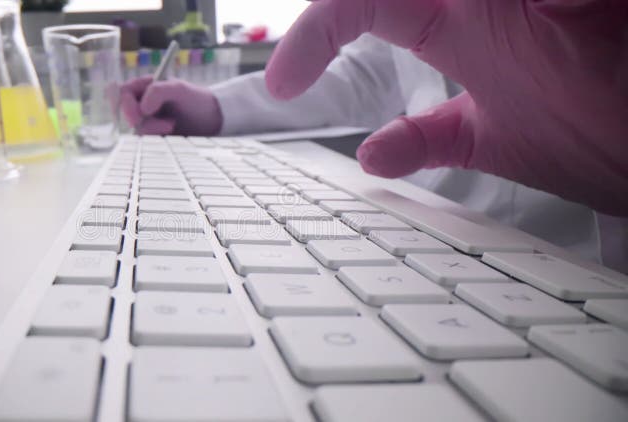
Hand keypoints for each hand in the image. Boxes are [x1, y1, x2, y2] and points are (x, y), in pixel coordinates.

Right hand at [117, 76, 222, 135]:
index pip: (121, 93)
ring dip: (151, 130)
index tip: (138, 115)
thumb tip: (142, 108)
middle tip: (164, 123)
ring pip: (133, 129)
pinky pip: (143, 141)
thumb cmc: (197, 99)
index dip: (124, 104)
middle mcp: (141, 102)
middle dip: (141, 121)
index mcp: (144, 86)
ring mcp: (146, 120)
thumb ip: (158, 91)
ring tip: (172, 125)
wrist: (213, 119)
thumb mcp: (180, 89)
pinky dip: (154, 140)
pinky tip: (170, 134)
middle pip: (124, 113)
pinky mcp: (152, 136)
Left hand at [266, 0, 627, 214]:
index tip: (279, 87)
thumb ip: (429, 137)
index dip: (315, 36)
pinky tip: (535, 13)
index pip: (364, 4)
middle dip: (343, 4)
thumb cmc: (584, 134)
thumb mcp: (491, 139)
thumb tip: (368, 158)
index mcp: (458, 26)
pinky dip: (542, 3)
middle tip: (300, 50)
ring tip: (440, 17)